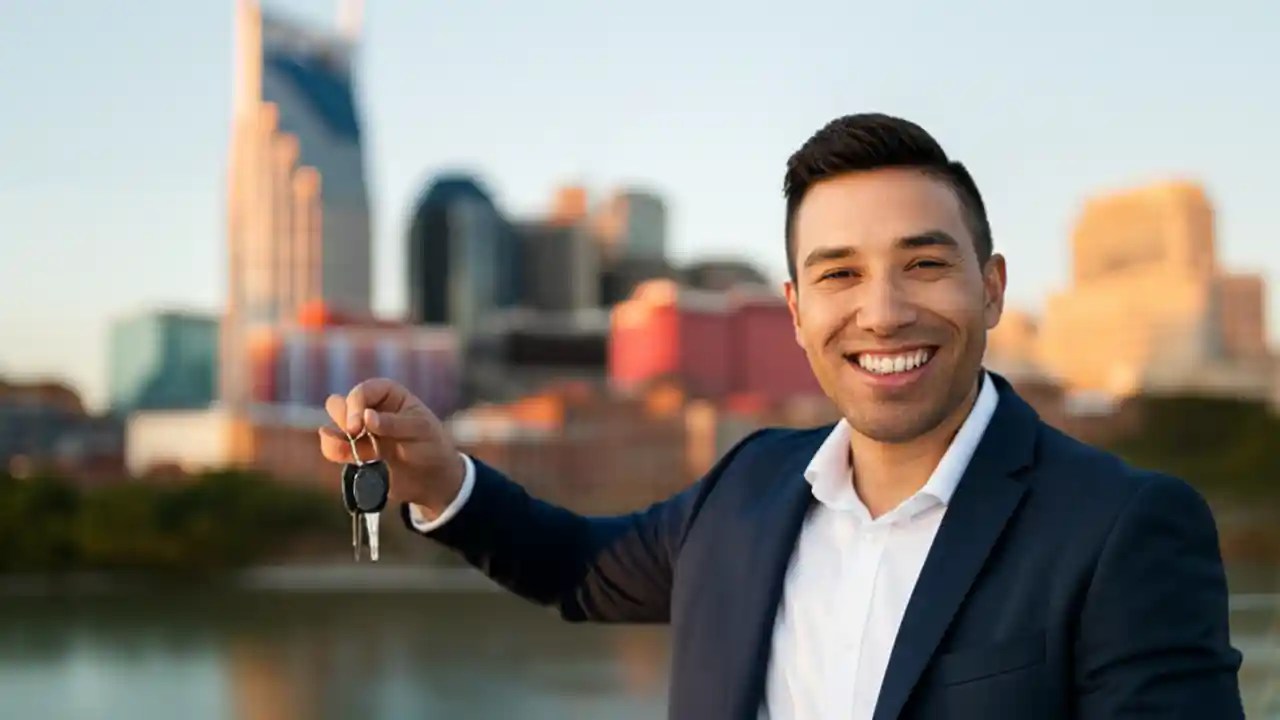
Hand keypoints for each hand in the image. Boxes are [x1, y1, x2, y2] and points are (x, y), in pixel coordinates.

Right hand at [318, 378, 465, 515]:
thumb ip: (393, 424)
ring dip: (335, 438)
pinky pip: (333, 448)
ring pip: (331, 426)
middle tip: (355, 434)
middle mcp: (369, 408)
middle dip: (342, 420)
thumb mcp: (420, 431)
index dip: (355, 406)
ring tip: (355, 452)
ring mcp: (360, 431)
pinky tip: (348, 459)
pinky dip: (334, 452)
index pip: (362, 392)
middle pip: (338, 405)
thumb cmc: (432, 445)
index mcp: (388, 394)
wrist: (433, 478)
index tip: (357, 427)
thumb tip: (366, 417)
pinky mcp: (355, 452)